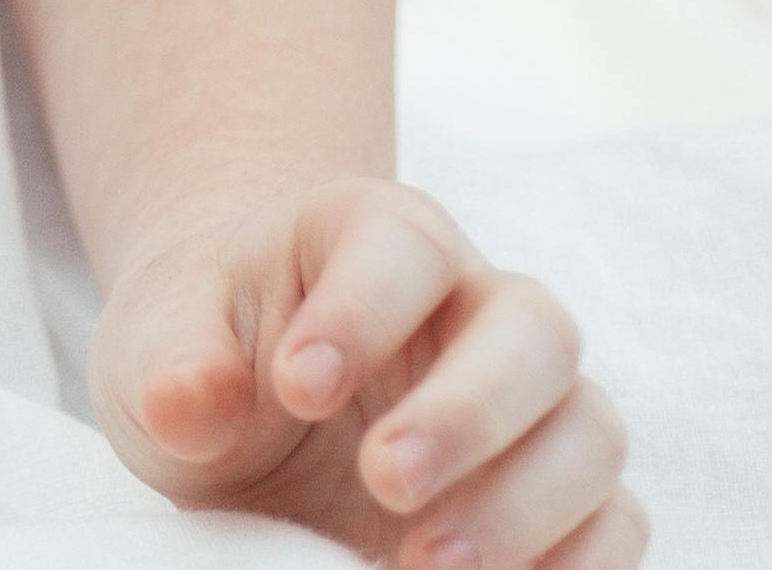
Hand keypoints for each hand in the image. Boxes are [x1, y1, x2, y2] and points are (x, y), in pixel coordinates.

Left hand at [92, 178, 639, 566]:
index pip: (402, 243)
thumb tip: (187, 405)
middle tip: (381, 481)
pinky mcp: (560, 495)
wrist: (245, 398)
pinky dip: (576, 565)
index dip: (362, 312)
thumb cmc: (206, 346)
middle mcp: (479, 306)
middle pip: (533, 331)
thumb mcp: (156, 341)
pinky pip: (616, 525)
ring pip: (590, 432)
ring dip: (523, 507)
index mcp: (378, 235)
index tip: (294, 387)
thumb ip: (172, 361)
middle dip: (468, 413)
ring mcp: (533, 403)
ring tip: (421, 566)